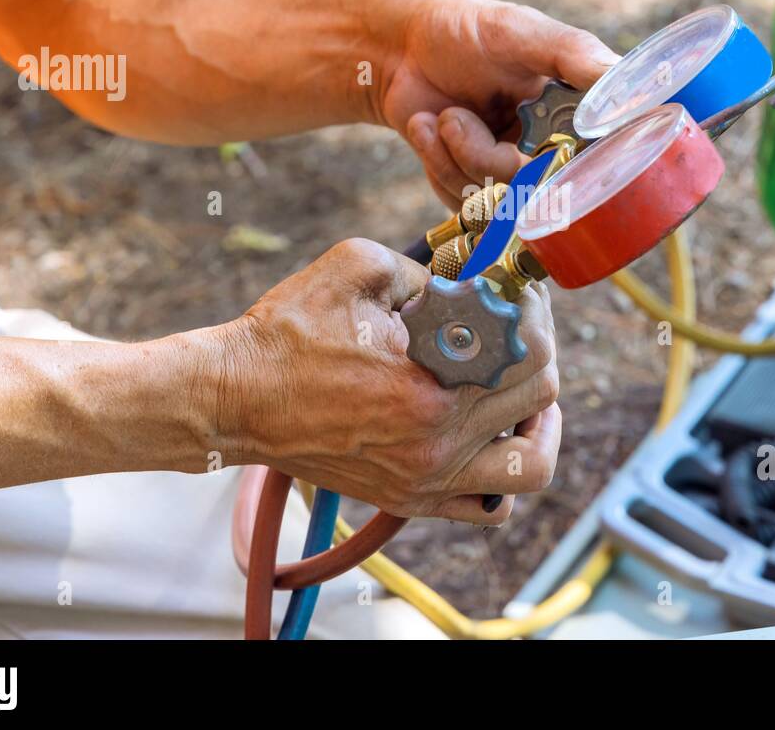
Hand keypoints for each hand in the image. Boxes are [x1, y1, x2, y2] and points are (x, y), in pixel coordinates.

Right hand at [215, 238, 559, 524]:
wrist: (234, 399)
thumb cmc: (287, 333)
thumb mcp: (356, 267)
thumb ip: (428, 269)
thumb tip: (472, 281)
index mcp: (432, 388)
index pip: (531, 351)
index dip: (535, 310)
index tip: (518, 292)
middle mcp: (438, 445)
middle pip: (540, 398)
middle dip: (538, 349)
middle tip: (518, 325)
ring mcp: (426, 480)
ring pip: (531, 466)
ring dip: (539, 422)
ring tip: (520, 391)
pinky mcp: (410, 499)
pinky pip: (490, 506)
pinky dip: (505, 473)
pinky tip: (489, 433)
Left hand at [382, 0, 618, 208]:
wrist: (403, 50)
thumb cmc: (467, 31)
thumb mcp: (524, 32)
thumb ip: (575, 56)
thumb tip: (627, 82)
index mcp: (577, 114)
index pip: (597, 159)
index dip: (572, 168)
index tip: (535, 152)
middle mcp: (552, 149)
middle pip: (536, 191)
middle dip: (483, 156)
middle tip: (454, 115)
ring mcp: (512, 173)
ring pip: (495, 200)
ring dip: (453, 154)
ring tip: (440, 115)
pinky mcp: (476, 188)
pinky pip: (463, 204)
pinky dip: (436, 163)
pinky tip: (426, 127)